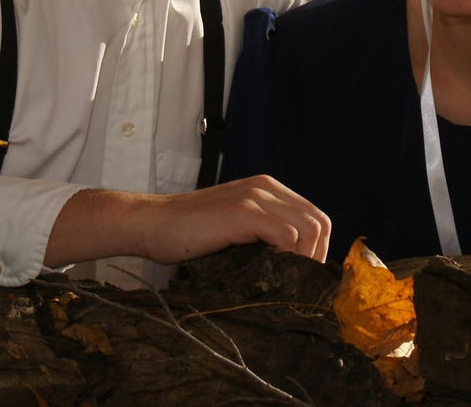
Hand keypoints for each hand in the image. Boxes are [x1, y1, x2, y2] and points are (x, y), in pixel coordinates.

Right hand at [48, 175, 331, 267]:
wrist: (151, 224)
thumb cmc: (187, 233)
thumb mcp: (233, 228)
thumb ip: (260, 234)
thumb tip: (291, 265)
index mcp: (267, 189)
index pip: (314, 216)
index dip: (318, 247)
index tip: (305, 274)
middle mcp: (266, 187)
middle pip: (320, 220)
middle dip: (318, 255)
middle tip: (301, 282)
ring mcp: (256, 197)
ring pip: (310, 227)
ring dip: (306, 258)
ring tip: (288, 280)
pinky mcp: (244, 212)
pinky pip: (287, 234)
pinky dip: (288, 256)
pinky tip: (271, 270)